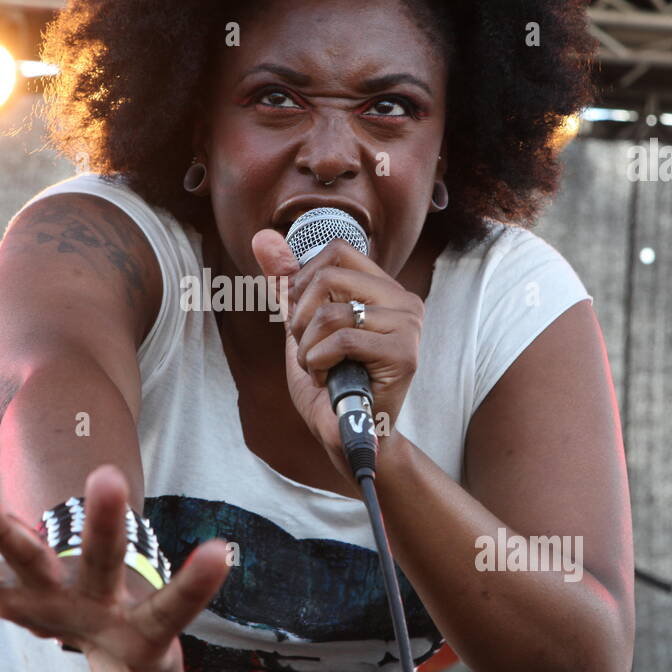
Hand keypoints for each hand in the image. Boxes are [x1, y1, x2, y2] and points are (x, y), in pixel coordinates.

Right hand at [0, 465, 229, 671]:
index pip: (172, 606)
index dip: (195, 584)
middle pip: (101, 559)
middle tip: (107, 477)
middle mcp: (92, 590)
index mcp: (136, 623)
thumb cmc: (134, 651)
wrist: (100, 607)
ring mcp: (48, 581)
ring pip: (23, 549)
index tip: (221, 549)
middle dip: (103, 524)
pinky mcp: (6, 584)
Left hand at [251, 229, 423, 478]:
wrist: (346, 434)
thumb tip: (262, 237)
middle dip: (300, 317)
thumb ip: (286, 282)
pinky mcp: (404, 354)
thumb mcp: (300, 326)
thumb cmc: (329, 381)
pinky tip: (327, 378)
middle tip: (307, 348)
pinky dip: (318, 361)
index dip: (303, 280)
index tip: (301, 317)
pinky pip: (341, 340)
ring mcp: (409, 326)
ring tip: (318, 367)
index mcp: (384, 288)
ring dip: (307, 346)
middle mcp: (404, 300)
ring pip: (331, 311)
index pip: (337, 250)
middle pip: (329, 275)